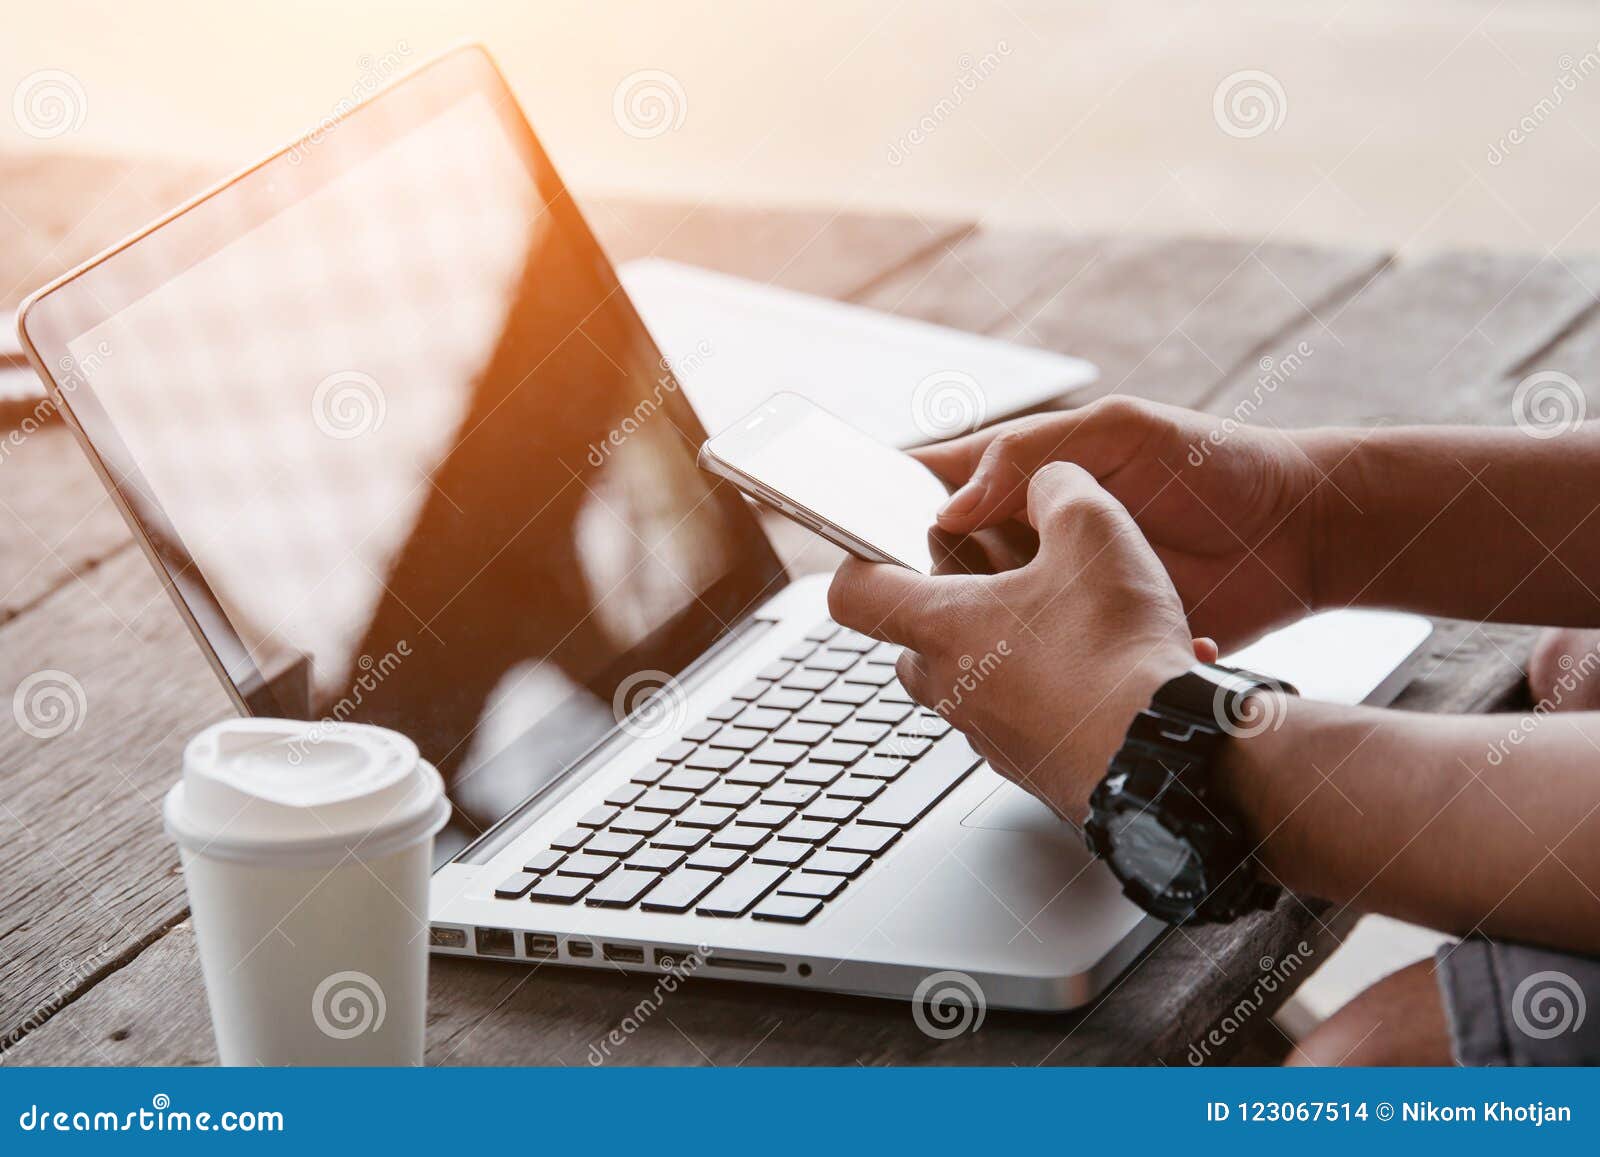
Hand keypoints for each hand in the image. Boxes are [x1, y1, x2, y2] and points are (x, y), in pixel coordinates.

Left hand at [828, 461, 1195, 820]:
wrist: (1163, 756)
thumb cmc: (1117, 651)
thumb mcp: (1094, 531)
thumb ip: (1058, 487)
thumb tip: (1049, 482)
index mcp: (942, 628)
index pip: (853, 593)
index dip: (865, 559)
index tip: (893, 541)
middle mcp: (952, 689)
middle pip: (917, 635)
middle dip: (955, 598)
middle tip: (1009, 571)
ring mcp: (991, 733)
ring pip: (976, 673)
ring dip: (1012, 639)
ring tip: (1074, 613)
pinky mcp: (1033, 764)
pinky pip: (1027, 710)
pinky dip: (1055, 682)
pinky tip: (1112, 663)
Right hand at [916, 397, 1331, 647]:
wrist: (1298, 538)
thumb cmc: (1217, 463)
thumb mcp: (1123, 430)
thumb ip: (1033, 454)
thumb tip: (952, 506)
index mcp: (1024, 472)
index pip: (933, 479)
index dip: (885, 498)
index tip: (849, 526)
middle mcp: (1029, 531)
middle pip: (941, 560)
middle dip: (932, 581)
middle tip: (949, 594)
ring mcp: (1054, 587)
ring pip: (983, 616)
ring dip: (987, 628)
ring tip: (1010, 634)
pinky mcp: (1087, 636)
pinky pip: (1040, 654)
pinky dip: (1045, 661)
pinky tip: (1069, 659)